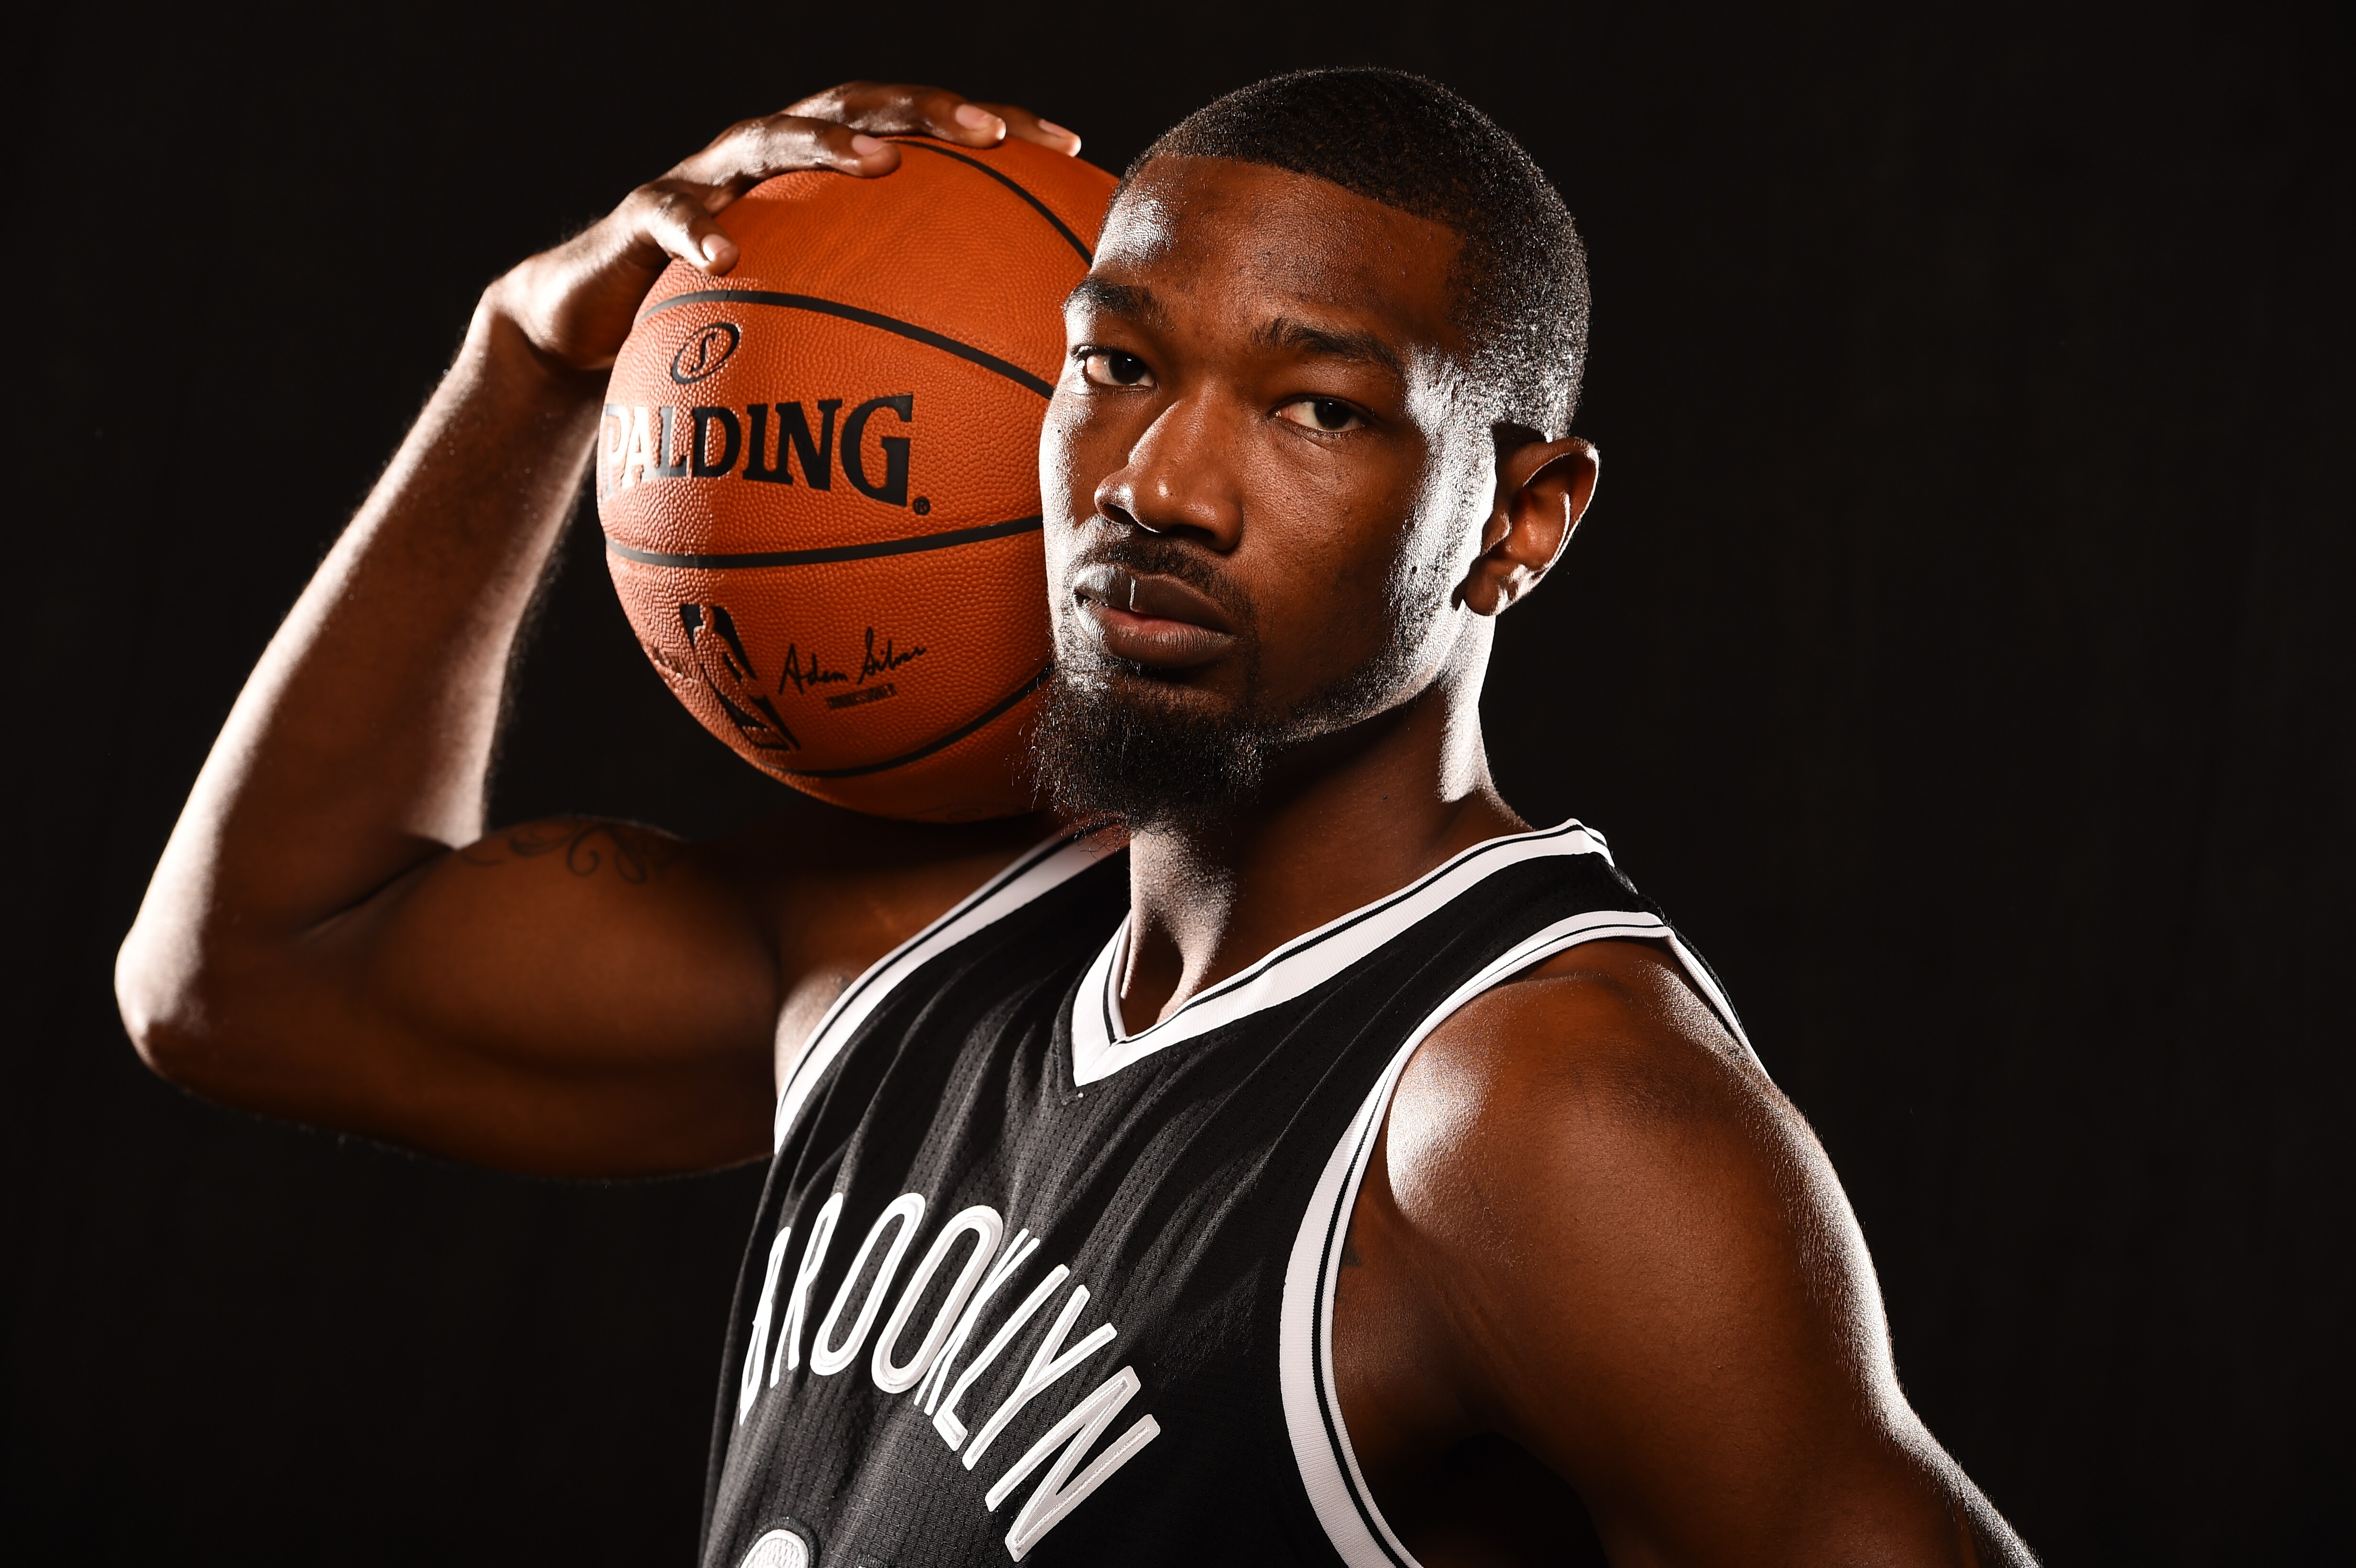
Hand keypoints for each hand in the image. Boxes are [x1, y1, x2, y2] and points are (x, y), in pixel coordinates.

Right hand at [488, 83, 1080, 376]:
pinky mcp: (642, 211)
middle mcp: (774, 157)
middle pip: (861, 109)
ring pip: (770, 137)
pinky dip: (697, 225)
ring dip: (826, 145)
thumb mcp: (819, 329)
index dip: (999, 127)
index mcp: (827, 174)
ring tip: (879, 163)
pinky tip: (726, 251)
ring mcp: (709, 174)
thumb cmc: (723, 328)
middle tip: (991, 132)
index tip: (1071, 145)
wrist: (594, 325)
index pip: (926, 133)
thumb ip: (896, 332)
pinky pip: (668, 211)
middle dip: (930, 112)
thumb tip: (999, 396)